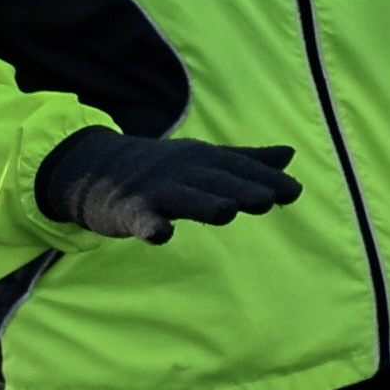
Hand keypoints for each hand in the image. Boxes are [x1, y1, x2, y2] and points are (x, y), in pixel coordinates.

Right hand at [35, 128, 300, 241]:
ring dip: (203, 203)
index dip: (265, 179)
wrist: (95, 169)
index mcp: (204, 159)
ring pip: (183, 198)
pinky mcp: (129, 211)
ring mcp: (155, 191)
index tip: (293, 192)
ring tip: (226, 211)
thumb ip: (247, 162)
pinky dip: (150, 226)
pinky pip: (141, 220)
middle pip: (215, 182)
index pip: (239, 169)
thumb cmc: (163, 168)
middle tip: (269, 198)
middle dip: (241, 189)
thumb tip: (290, 155)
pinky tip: (161, 234)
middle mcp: (182, 172)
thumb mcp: (204, 161)